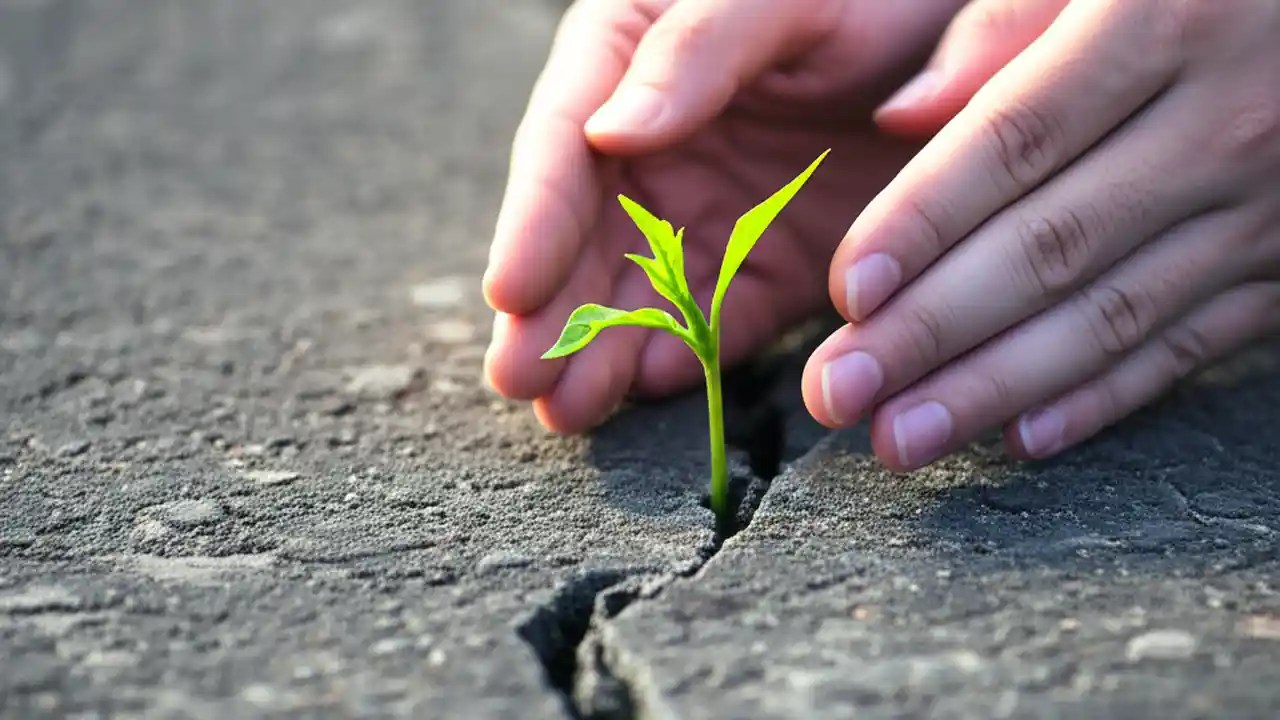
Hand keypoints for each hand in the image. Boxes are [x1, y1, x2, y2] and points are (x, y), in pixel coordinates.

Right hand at [484, 0, 965, 432]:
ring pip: (640, 290)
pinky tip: (650, 389)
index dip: (535, 220)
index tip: (512, 291)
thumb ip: (699, 48)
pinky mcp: (766, 267)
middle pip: (587, 234)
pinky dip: (689, 355)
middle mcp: (656, 143)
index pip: (566, 142)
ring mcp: (709, 212)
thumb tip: (609, 132)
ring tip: (565, 408)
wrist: (975, 57)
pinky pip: (720, 319)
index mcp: (634, 55)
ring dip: (601, 349)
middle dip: (551, 308)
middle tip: (518, 377)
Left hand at [803, 0, 1279, 468]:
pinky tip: (1017, 436)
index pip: (1014, 140)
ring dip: (993, 387)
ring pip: (1107, 316)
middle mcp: (1223, 123)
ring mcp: (1267, 206)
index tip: (844, 291)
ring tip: (898, 439)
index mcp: (1165, 21)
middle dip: (929, 331)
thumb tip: (899, 113)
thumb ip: (1009, 18)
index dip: (922, 221)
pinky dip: (1102, 400)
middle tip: (837, 391)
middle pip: (1047, 246)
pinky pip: (1188, 346)